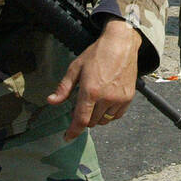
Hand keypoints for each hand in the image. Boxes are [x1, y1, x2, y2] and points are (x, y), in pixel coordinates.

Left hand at [51, 17, 141, 140]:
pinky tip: (106, 102)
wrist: (121, 44)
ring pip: (104, 120)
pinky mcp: (129, 97)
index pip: (81, 120)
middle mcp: (106, 98)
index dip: (73, 131)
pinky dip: (109, 114)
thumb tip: (51, 101)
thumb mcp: (75, 68)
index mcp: (90, 91)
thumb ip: (64, 88)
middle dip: (84, 118)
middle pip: (92, 122)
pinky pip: (117, 115)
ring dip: (97, 116)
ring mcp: (119, 99)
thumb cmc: (97, 53)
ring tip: (95, 101)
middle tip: (82, 104)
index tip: (68, 137)